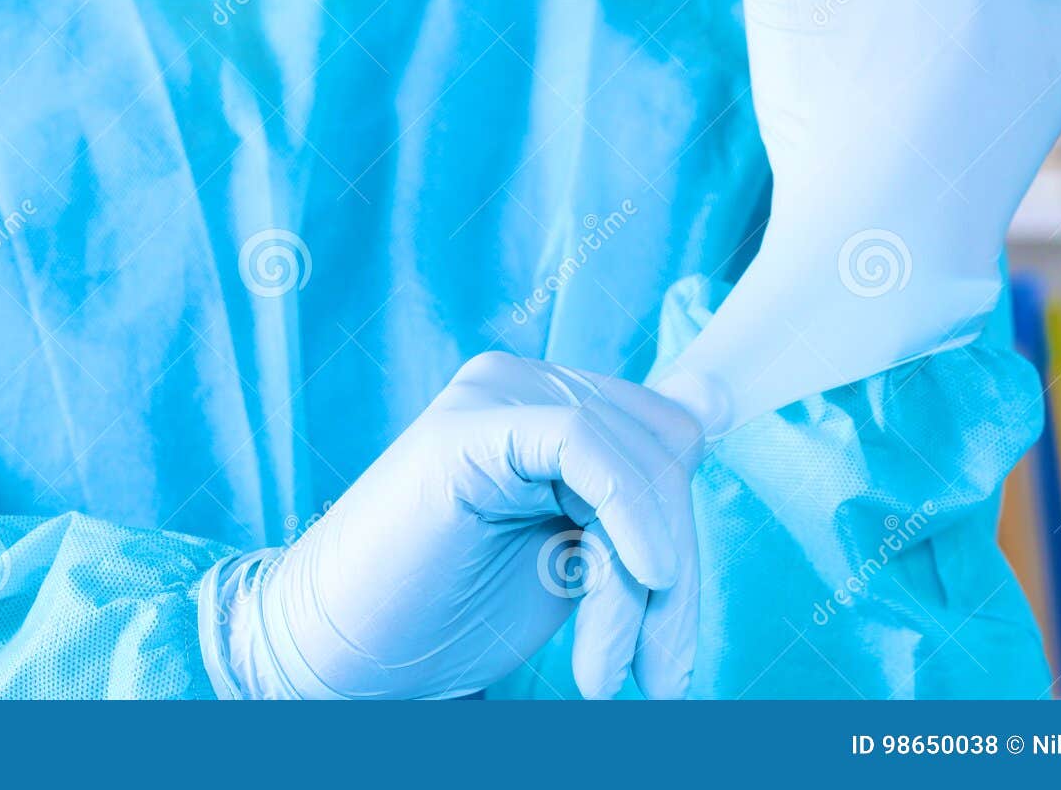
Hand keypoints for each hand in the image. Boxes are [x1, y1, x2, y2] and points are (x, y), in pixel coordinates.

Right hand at [200, 351, 702, 699]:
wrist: (343, 653)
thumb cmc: (448, 612)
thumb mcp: (570, 554)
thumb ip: (633, 496)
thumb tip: (717, 402)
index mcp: (547, 405)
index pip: (664, 441)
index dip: (681, 539)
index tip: (672, 644)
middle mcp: (524, 384)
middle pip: (663, 454)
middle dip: (672, 573)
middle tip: (656, 675)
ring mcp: (496, 396)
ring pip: (636, 463)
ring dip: (644, 584)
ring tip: (608, 670)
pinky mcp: (471, 425)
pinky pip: (585, 446)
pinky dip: (628, 517)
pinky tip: (638, 580)